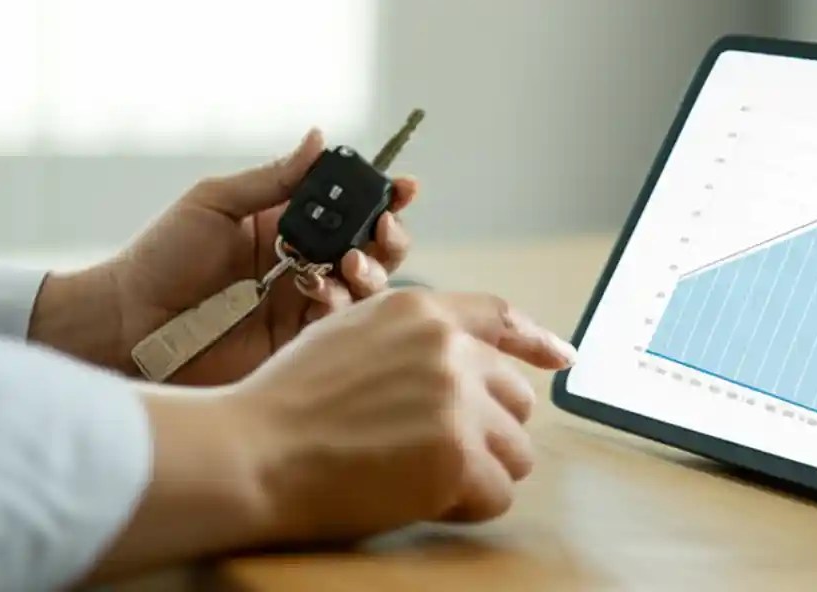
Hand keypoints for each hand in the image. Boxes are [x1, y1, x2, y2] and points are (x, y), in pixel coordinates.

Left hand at [32, 129, 417, 383]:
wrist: (129, 321)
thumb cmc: (162, 255)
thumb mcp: (216, 202)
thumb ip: (273, 177)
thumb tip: (320, 138)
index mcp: (289, 221)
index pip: (350, 205)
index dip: (384, 195)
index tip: (405, 186)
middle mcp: (306, 259)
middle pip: (374, 246)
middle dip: (391, 236)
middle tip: (383, 229)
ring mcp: (304, 300)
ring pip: (367, 285)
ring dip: (370, 270)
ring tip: (346, 265)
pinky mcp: (298, 339)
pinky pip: (340, 321)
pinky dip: (340, 303)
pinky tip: (317, 293)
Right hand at [226, 288, 575, 538]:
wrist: (252, 452)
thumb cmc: (287, 402)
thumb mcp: (349, 334)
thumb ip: (412, 338)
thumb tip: (465, 357)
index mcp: (422, 310)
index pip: (500, 317)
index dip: (537, 341)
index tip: (564, 358)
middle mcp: (449, 349)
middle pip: (516, 398)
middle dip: (487, 430)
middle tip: (435, 452)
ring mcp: (457, 402)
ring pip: (517, 450)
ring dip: (480, 471)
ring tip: (421, 475)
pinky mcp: (457, 457)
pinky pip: (498, 494)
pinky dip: (467, 506)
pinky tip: (421, 498)